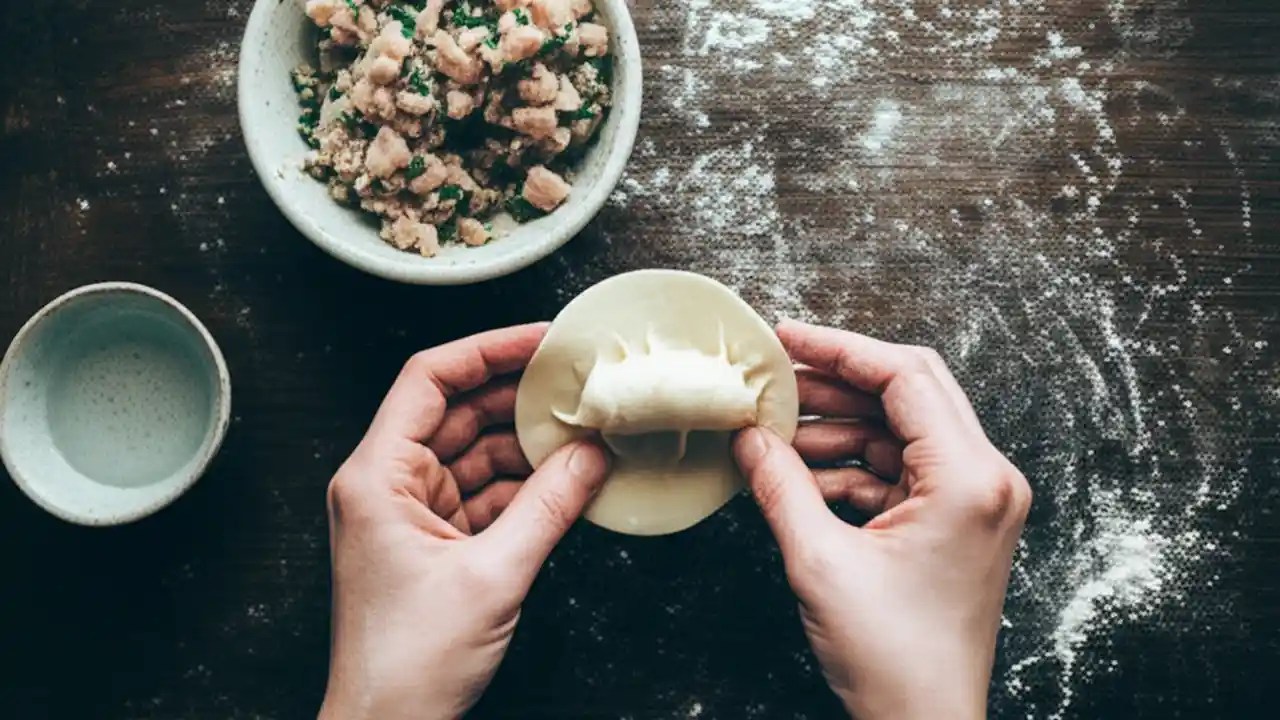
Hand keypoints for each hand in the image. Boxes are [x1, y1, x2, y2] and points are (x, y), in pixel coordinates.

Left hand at [320, 324, 610, 719]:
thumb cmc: (407, 663)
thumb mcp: (493, 576)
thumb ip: (550, 507)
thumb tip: (594, 455)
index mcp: (378, 476)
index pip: (430, 378)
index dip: (488, 349)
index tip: (542, 340)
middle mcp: (389, 485)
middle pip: (459, 412)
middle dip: (520, 398)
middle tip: (578, 381)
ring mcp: (412, 515)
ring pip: (477, 454)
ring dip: (530, 447)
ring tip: (586, 433)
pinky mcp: (436, 544)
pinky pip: (486, 495)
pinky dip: (526, 488)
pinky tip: (569, 481)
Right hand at [738, 320, 1031, 719]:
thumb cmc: (892, 659)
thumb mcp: (819, 561)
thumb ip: (779, 485)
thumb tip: (747, 435)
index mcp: (970, 479)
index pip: (904, 376)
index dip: (839, 349)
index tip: (785, 337)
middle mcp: (985, 479)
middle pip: (909, 392)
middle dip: (837, 381)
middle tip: (775, 374)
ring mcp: (974, 501)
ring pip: (900, 430)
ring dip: (838, 426)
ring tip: (773, 430)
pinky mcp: (954, 522)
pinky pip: (898, 470)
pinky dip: (849, 465)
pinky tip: (796, 472)